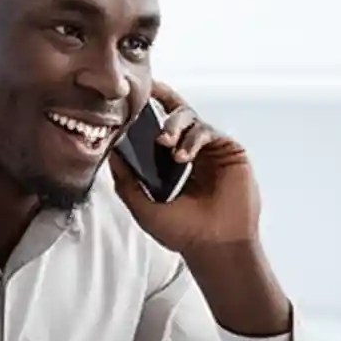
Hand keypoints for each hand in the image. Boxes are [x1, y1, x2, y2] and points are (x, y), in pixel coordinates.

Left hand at [108, 80, 260, 255]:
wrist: (213, 246)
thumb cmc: (182, 232)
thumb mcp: (142, 206)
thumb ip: (125, 180)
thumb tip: (110, 153)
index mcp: (173, 163)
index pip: (161, 129)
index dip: (151, 109)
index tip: (137, 93)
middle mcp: (194, 152)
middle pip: (176, 116)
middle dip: (161, 116)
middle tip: (152, 133)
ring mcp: (212, 150)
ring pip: (191, 118)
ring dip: (174, 127)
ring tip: (164, 144)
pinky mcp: (229, 151)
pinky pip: (207, 131)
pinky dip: (192, 139)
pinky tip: (183, 157)